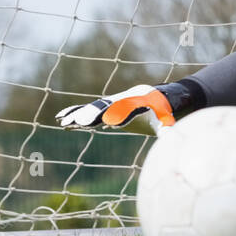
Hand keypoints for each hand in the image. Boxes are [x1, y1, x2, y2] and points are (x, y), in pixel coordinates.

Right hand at [55, 84, 175, 133]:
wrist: (154, 97)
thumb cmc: (160, 114)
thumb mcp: (165, 123)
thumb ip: (168, 130)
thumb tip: (173, 138)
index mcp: (134, 107)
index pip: (123, 111)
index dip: (115, 116)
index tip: (105, 122)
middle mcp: (119, 103)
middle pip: (104, 108)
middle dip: (92, 114)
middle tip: (78, 122)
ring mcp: (110, 104)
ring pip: (92, 108)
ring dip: (78, 114)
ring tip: (63, 122)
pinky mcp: (104, 107)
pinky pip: (87, 109)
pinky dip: (75, 113)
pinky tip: (62, 120)